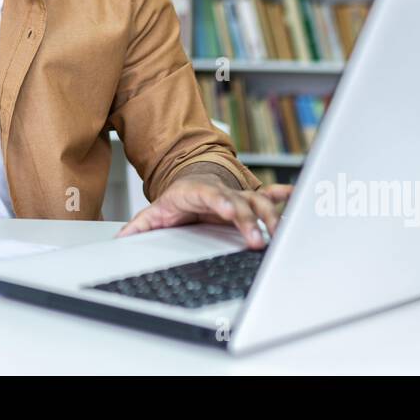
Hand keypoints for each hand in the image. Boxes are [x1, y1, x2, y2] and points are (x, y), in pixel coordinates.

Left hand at [116, 179, 293, 248]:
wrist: (192, 179)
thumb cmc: (178, 198)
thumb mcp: (156, 212)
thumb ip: (140, 227)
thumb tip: (119, 241)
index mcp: (199, 193)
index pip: (215, 197)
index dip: (225, 204)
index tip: (233, 214)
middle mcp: (223, 192)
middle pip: (242, 203)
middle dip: (252, 220)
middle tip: (259, 240)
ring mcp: (238, 195)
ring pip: (259, 201)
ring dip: (272, 214)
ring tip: (282, 230)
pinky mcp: (249, 199)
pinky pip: (270, 195)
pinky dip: (284, 195)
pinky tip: (300, 197)